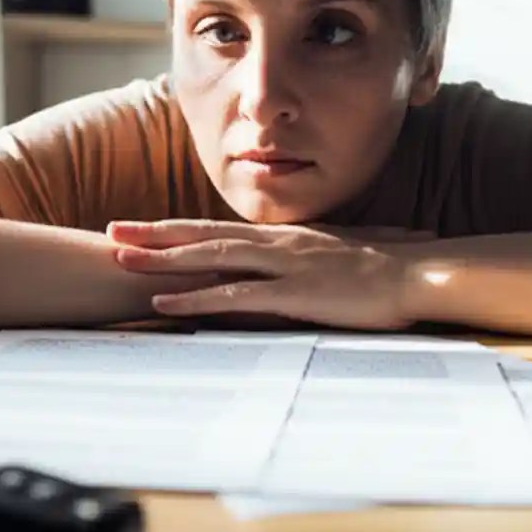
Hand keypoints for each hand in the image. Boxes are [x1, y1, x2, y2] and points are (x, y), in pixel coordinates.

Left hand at [106, 219, 433, 328]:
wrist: (420, 272)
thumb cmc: (387, 268)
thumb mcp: (341, 255)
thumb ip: (309, 260)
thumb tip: (288, 268)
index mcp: (286, 237)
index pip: (221, 230)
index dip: (179, 229)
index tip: (143, 228)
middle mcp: (277, 244)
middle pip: (204, 235)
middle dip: (154, 234)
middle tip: (111, 232)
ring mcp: (284, 265)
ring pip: (210, 258)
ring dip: (163, 261)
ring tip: (122, 261)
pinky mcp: (294, 292)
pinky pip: (235, 295)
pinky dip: (196, 299)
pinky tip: (166, 303)